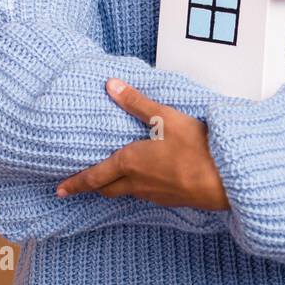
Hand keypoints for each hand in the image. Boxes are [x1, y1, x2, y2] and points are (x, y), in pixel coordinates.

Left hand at [55, 78, 230, 210]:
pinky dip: (135, 189)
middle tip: (77, 187)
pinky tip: (143, 181)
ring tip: (108, 181)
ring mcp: (154, 194)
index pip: (95, 176)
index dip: (76, 183)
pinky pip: (145, 195)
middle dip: (91, 187)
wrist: (224, 180)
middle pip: (107, 189)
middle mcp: (137, 182)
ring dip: (113, 188)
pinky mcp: (171, 199)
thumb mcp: (164, 118)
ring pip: (126, 193)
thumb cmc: (195, 149)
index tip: (60, 190)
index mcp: (130, 162)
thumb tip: (111, 85)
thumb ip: (137, 103)